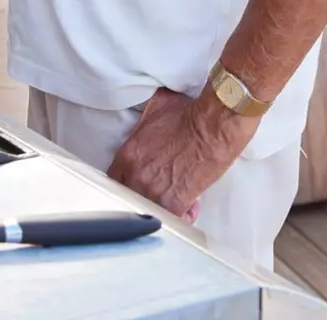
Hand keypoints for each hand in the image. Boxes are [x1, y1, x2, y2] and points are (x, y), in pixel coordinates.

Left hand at [106, 88, 255, 218]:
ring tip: (178, 199)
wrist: (213, 125)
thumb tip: (147, 120)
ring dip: (164, 206)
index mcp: (129, 154)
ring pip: (151, 210)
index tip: (138, 183)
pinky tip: (191, 208)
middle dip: (145, 195)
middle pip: (130, 197)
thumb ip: (145, 121)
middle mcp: (136, 174)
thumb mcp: (159, 107)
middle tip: (162, 191)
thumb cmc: (191, 114)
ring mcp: (153, 191)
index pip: (114, 179)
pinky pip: (173, 218)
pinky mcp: (174, 202)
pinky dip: (183, 216)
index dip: (127, 182)